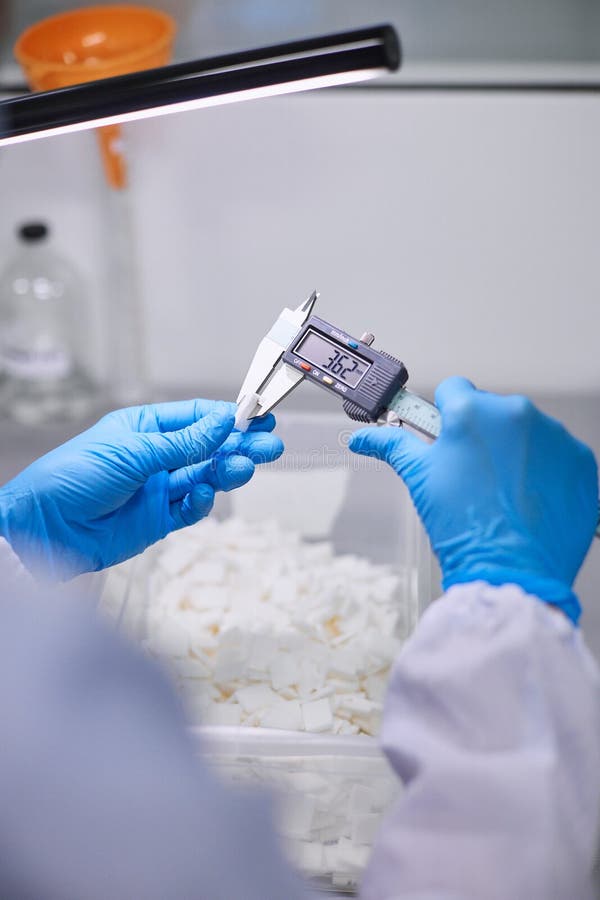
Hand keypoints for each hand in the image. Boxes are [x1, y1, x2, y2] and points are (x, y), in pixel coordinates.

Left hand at [0, 400, 282, 579]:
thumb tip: (223, 422)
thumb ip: (184, 443)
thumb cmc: (74, 476)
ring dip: (226, 472)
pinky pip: (190, 509)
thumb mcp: (133, 451)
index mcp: (144, 427)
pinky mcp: (157, 520)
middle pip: (207, 448)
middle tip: (270, 445)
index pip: (195, 418)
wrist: (45, 529)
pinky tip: (205, 495)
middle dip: (238, 445)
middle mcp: (154, 457)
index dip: (227, 417)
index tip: (258, 415)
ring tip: (246, 467)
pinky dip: (201, 503)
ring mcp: (157, 489)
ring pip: (204, 478)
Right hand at [350, 377, 597, 623]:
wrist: (512, 574)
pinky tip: (529, 498)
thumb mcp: (420, 480)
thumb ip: (393, 446)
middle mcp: (516, 414)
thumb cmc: (463, 528)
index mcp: (472, 412)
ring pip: (526, 432)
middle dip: (481, 436)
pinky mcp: (580, 460)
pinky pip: (557, 454)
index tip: (446, 436)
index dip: (445, 414)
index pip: (455, 389)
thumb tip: (365, 436)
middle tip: (471, 475)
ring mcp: (554, 436)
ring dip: (513, 452)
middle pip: (491, 410)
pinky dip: (545, 471)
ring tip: (501, 492)